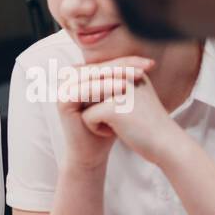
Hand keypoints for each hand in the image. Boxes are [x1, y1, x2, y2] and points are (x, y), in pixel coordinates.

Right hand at [55, 56, 153, 171]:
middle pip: (100, 67)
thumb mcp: (118, 100)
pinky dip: (104, 87)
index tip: (151, 64)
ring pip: (94, 75)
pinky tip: (123, 88)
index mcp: (80, 75)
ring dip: (116, 74)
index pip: (106, 63)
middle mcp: (69, 79)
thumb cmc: (109, 127)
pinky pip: (86, 89)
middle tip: (145, 67)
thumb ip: (124, 80)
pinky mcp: (62, 101)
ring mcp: (63, 89)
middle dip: (124, 66)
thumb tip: (148, 61)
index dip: (128, 61)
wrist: (93, 154)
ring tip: (137, 75)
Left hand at [79, 69, 179, 164]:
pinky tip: (113, 133)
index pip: (100, 79)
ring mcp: (118, 92)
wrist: (168, 145)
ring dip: (95, 115)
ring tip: (114, 125)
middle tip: (115, 120)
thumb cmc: (152, 126)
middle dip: (95, 106)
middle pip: (91, 88)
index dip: (100, 99)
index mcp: (132, 72)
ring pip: (86, 101)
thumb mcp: (138, 99)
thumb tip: (90, 84)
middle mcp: (124, 77)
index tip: (116, 114)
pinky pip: (87, 117)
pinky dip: (96, 128)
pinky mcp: (111, 109)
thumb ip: (118, 88)